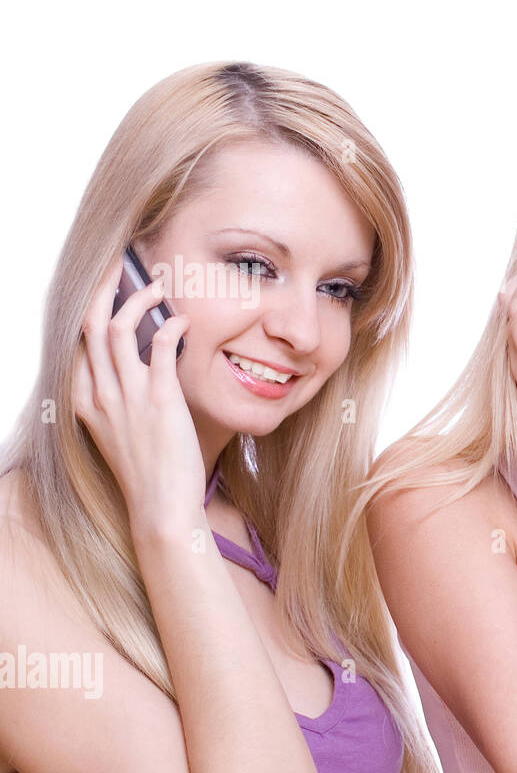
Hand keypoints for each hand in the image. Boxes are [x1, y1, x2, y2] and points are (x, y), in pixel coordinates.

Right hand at [73, 257, 202, 532]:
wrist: (160, 508)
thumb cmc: (148, 471)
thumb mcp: (120, 430)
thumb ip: (121, 397)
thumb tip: (141, 362)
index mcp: (85, 401)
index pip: (77, 340)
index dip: (90, 306)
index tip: (105, 284)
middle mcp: (100, 394)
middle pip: (91, 324)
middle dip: (104, 286)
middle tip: (122, 264)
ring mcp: (127, 397)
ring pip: (119, 328)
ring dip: (141, 299)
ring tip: (161, 287)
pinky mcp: (160, 402)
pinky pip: (162, 349)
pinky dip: (172, 327)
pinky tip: (183, 321)